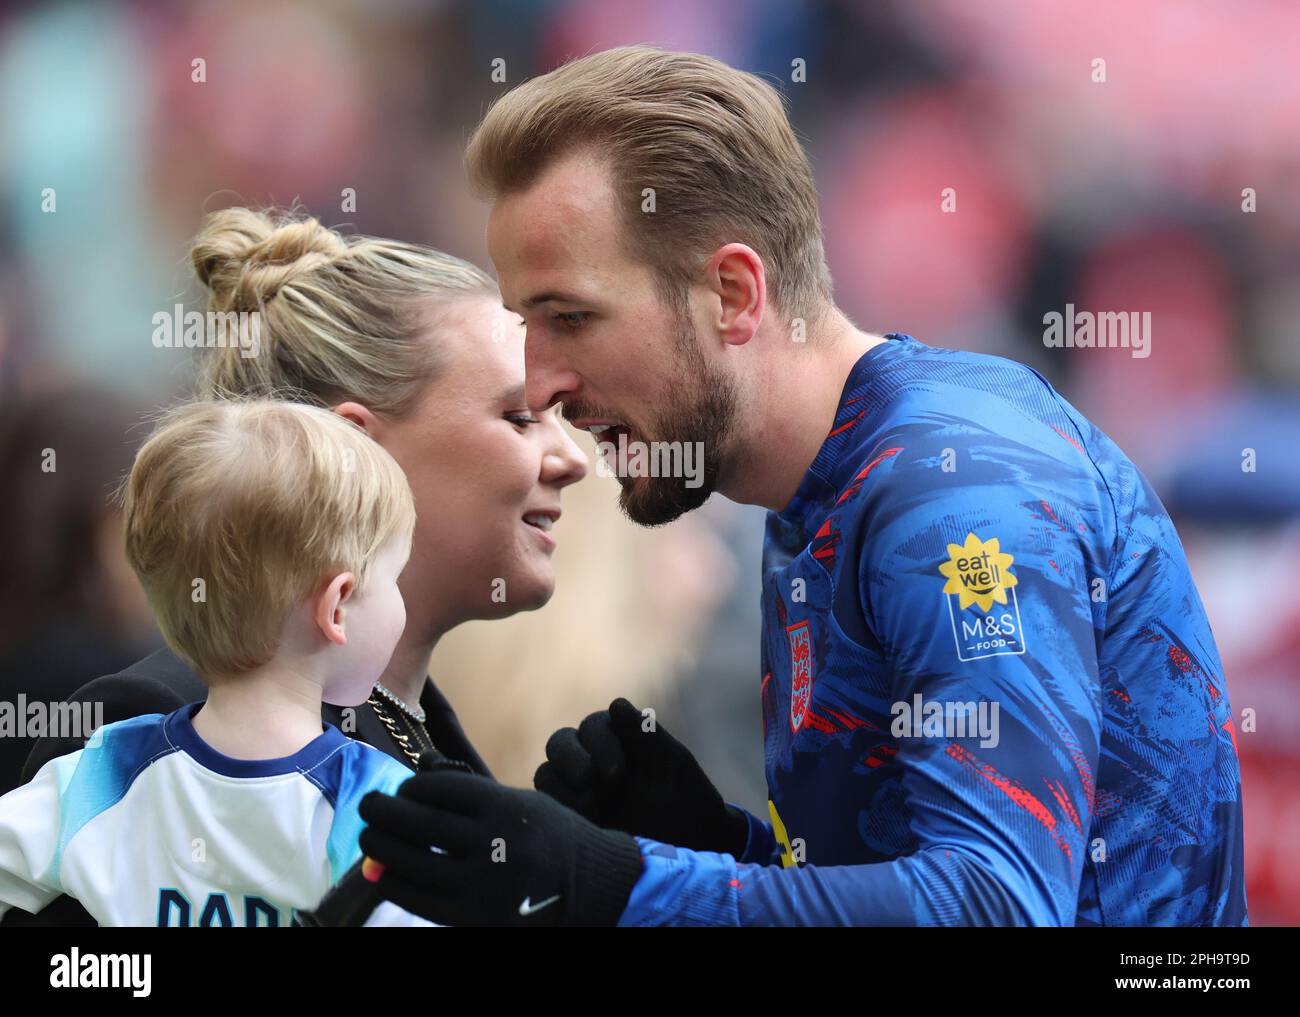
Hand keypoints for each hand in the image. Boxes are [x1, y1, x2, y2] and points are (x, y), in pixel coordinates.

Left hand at [358, 763, 641, 926]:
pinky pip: (417, 898)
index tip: (403, 789)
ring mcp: (481, 884)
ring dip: (380, 844)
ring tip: (371, 835)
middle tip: (368, 806)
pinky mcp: (472, 917)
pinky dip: (393, 882)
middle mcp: (492, 843)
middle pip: (417, 821)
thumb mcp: (521, 801)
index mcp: (505, 807)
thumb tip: (415, 779)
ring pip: (410, 860)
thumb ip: (471, 792)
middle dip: (382, 810)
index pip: (438, 789)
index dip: (411, 787)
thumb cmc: (550, 836)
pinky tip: (385, 872)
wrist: (590, 885)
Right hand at [534, 698, 748, 855]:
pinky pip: (547, 807)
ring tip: (592, 807)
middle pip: (560, 742)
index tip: (617, 772)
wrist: (692, 851)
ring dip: (563, 787)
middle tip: (592, 781)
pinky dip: (558, 811)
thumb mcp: (674, 768)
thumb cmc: (688, 802)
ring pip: (547, 773)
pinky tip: (584, 824)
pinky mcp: (570, 817)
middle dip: (571, 758)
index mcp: (619, 737)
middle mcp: (592, 757)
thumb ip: (647, 736)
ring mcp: (577, 788)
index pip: (594, 725)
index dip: (600, 742)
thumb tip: (616, 704)